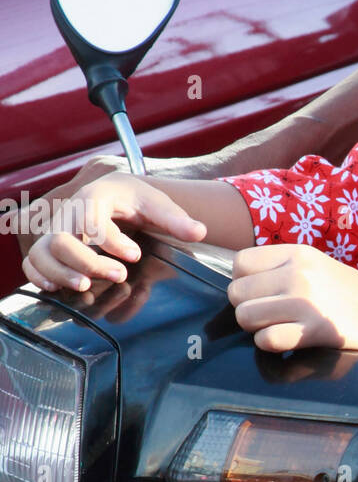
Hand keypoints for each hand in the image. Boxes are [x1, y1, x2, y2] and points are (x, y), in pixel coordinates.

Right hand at [21, 173, 205, 291]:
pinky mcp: (51, 247)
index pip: (93, 221)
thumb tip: (200, 233)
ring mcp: (56, 231)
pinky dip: (39, 275)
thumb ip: (177, 220)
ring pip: (43, 253)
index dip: (113, 242)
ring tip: (85, 287)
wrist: (116, 193)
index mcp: (95, 197)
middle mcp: (69, 213)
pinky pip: (33, 262)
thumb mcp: (158, 205)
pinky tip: (56, 288)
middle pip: (63, 240)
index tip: (136, 254)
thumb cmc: (136, 199)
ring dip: (61, 273)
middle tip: (119, 275)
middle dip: (87, 262)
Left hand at [227, 244, 357, 352]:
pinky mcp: (314, 330)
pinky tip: (285, 340)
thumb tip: (238, 282)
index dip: (244, 282)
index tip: (261, 293)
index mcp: (296, 253)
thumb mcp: (313, 264)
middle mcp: (298, 273)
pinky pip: (267, 339)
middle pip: (237, 293)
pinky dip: (270, 344)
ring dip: (257, 327)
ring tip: (278, 326)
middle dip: (248, 307)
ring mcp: (305, 302)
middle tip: (270, 314)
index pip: (240, 263)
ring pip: (246, 316)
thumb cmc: (343, 291)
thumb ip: (278, 267)